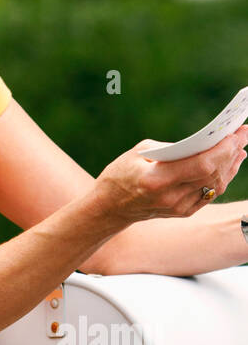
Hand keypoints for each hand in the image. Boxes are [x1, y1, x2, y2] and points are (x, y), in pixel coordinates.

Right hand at [94, 127, 247, 226]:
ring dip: (231, 164)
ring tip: (241, 146)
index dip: (222, 149)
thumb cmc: (121, 173)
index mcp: (158, 180)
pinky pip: (210, 193)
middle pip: (213, 173)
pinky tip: (231, 163)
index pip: (201, 165)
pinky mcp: (184, 211)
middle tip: (243, 133)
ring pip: (216, 184)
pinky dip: (223, 176)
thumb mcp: (140, 152)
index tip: (234, 133)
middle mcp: (171, 197)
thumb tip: (204, 143)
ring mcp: (179, 207)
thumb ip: (173, 149)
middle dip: (231, 151)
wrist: (110, 207)